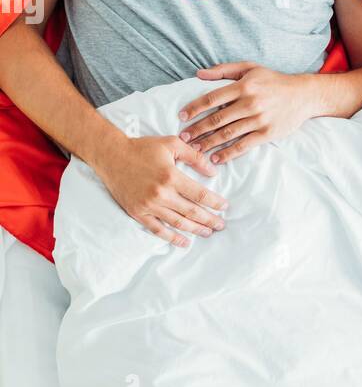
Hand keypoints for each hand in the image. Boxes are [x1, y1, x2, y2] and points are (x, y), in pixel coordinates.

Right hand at [94, 133, 226, 246]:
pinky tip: (184, 242)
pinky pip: (157, 229)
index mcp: (171, 176)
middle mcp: (161, 194)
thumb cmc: (143, 148)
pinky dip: (172, 238)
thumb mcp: (171, 144)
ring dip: (195, 229)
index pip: (200, 194)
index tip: (224, 207)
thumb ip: (195, 157)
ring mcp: (148, 205)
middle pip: (192, 212)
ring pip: (177, 222)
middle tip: (221, 225)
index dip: (215, 202)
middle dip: (209, 220)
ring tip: (208, 232)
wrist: (112, 156)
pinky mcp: (137, 212)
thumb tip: (213, 171)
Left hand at [178, 63, 316, 162]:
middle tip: (183, 137)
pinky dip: (228, 153)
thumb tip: (198, 74)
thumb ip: (223, 70)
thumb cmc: (274, 80)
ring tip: (195, 149)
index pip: (212, 98)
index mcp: (244, 86)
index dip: (194, 108)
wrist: (303, 95)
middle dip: (197, 129)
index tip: (181, 116)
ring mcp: (259, 120)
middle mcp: (250, 103)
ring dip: (208, 143)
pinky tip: (216, 158)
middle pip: (216, 119)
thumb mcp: (250, 68)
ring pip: (227, 134)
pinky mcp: (267, 133)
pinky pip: (243, 146)